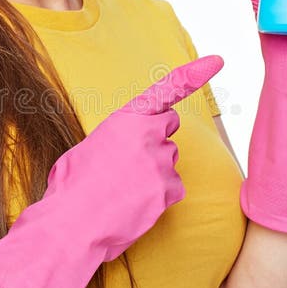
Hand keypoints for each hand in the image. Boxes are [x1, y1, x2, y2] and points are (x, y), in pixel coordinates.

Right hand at [0, 54, 224, 287]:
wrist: (70, 226)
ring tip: (122, 191)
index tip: (217, 61)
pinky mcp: (170, 190)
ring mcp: (162, 163)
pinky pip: (172, 190)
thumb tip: (123, 149)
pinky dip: (158, 198)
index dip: (194, 73)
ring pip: (168, 163)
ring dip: (152, 173)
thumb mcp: (87, 150)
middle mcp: (148, 135)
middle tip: (130, 161)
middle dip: (156, 138)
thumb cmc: (70, 189)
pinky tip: (134, 206)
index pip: (166, 90)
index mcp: (125, 119)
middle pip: (168, 128)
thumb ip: (115, 139)